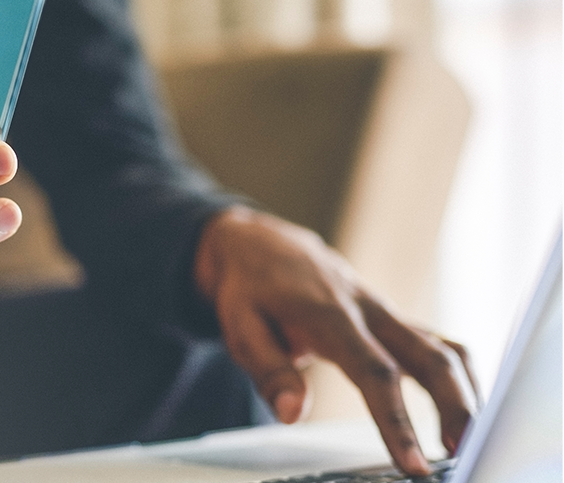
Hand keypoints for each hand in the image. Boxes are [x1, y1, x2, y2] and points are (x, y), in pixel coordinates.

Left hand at [195, 206, 478, 475]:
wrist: (262, 246)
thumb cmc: (250, 288)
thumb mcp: (240, 327)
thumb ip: (269, 372)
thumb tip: (292, 415)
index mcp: (331, 315)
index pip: (374, 373)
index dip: (397, 420)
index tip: (413, 463)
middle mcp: (369, 311)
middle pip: (431, 358)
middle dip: (455, 408)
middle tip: (462, 454)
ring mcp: (386, 313)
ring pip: (444, 350)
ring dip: (465, 395)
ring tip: (467, 441)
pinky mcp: (393, 320)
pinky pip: (438, 345)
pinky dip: (458, 378)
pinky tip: (464, 410)